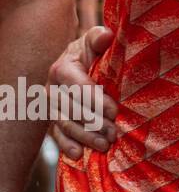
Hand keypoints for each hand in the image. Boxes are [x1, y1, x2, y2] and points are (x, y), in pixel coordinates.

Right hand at [49, 26, 116, 159]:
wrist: (78, 61)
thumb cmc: (92, 50)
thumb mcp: (95, 40)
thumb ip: (99, 38)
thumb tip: (106, 37)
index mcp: (62, 68)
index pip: (79, 88)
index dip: (97, 101)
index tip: (115, 112)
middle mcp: (52, 88)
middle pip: (72, 110)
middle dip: (94, 123)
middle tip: (114, 134)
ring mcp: (51, 105)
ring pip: (65, 124)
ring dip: (84, 137)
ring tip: (104, 146)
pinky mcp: (53, 118)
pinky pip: (57, 134)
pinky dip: (67, 145)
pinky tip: (78, 155)